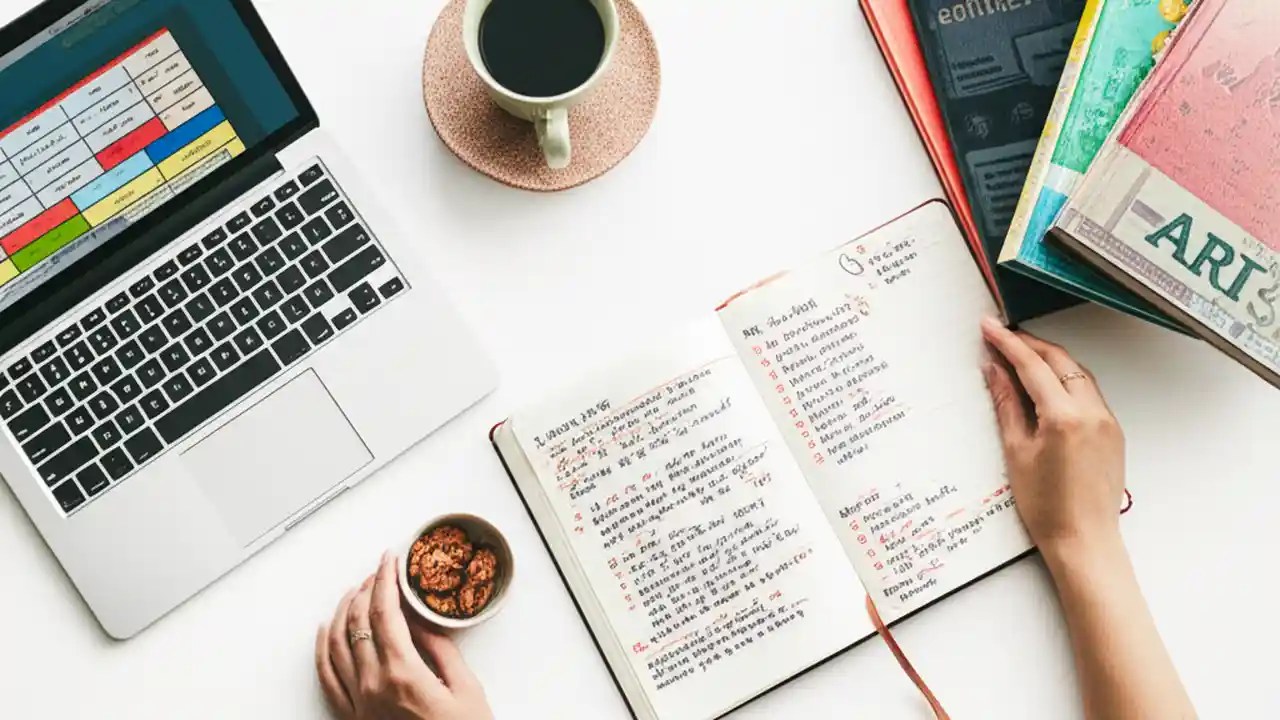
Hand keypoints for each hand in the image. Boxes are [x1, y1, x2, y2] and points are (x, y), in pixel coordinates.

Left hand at [316, 553, 493, 719]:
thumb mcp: (466, 689)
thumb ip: (441, 650)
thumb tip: (422, 622)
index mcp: (403, 674)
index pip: (385, 613)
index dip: (386, 579)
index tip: (390, 559)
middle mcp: (373, 686)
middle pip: (358, 622)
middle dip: (366, 589)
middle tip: (379, 572)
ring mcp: (359, 703)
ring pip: (335, 643)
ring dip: (343, 611)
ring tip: (355, 592)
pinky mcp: (352, 717)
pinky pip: (326, 676)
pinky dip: (321, 647)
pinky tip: (325, 630)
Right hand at [980, 318, 1124, 554]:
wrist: (1084, 539)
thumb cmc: (1047, 506)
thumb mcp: (1016, 451)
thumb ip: (1006, 404)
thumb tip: (994, 371)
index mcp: (1064, 417)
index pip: (1032, 365)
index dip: (1008, 342)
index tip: (990, 328)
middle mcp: (1091, 412)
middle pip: (1059, 361)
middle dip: (1029, 344)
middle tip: (1002, 337)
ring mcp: (1107, 420)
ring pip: (1077, 373)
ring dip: (1050, 360)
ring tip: (1021, 358)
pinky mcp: (1113, 431)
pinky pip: (1088, 392)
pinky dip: (1066, 380)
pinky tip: (1046, 385)